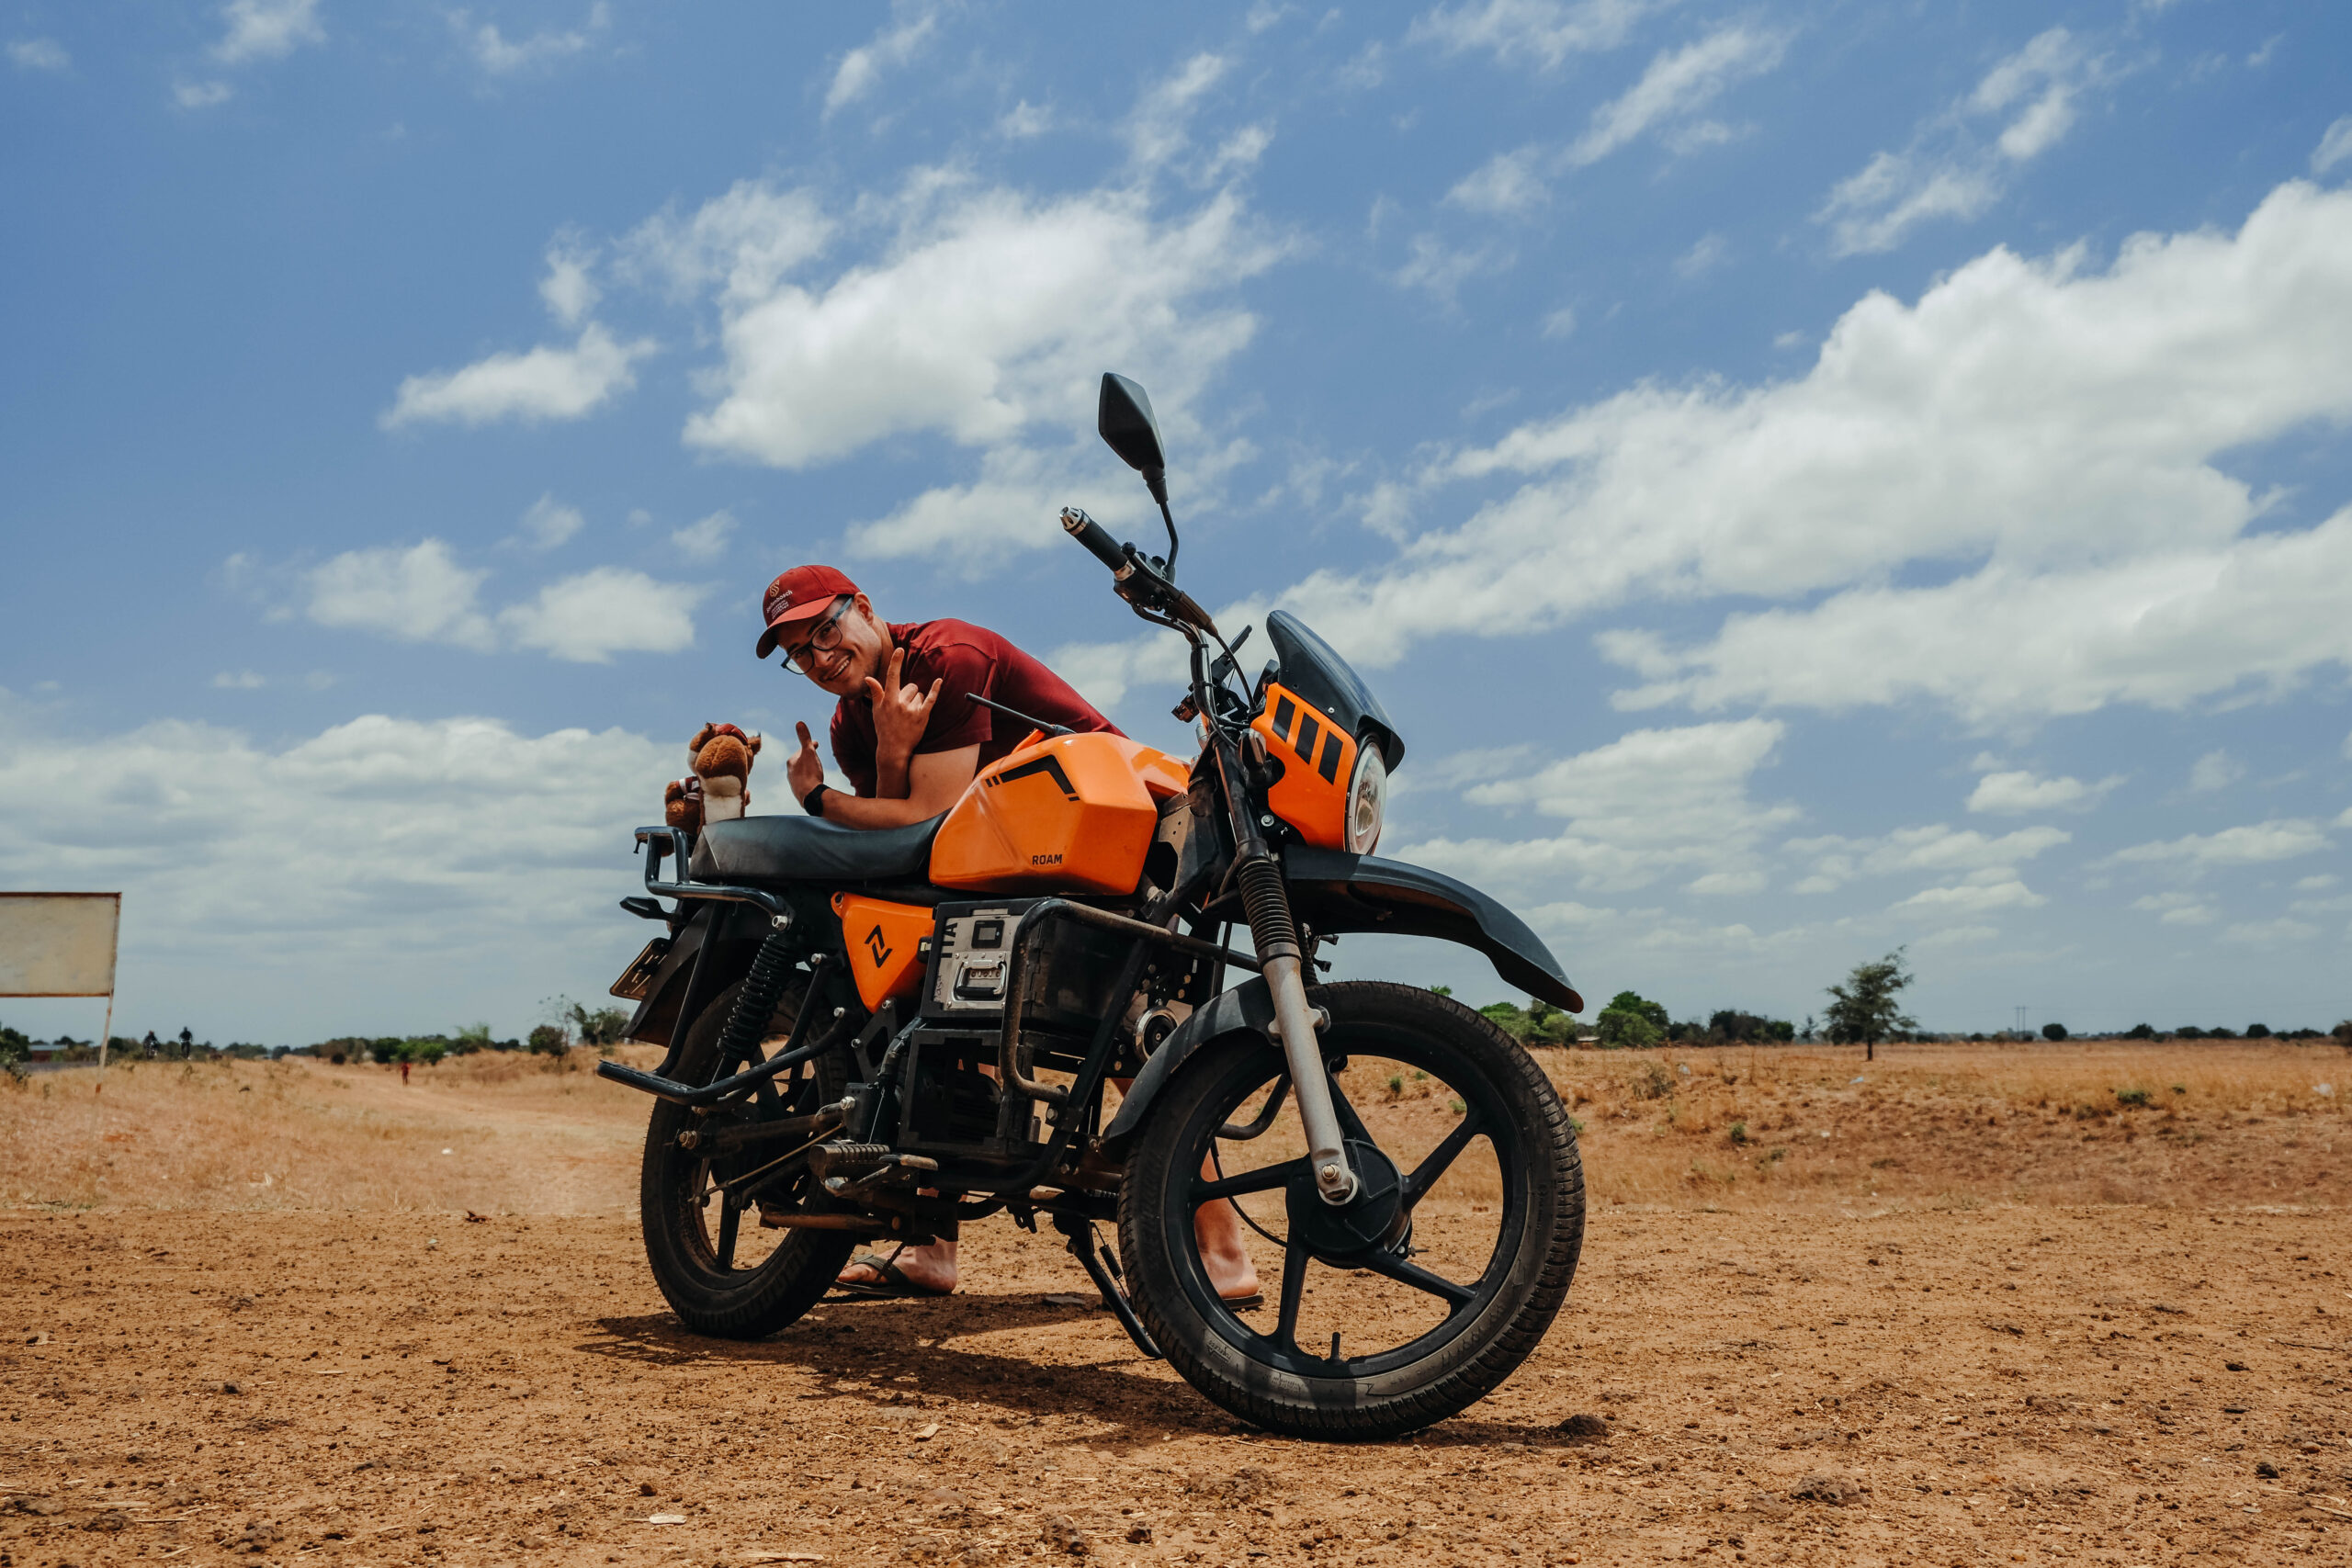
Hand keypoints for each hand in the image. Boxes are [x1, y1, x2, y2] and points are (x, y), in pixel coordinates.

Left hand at [787, 722, 824, 802]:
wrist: (810, 796)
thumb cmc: (810, 773)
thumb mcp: (809, 752)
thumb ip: (804, 738)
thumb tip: (799, 723)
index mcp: (791, 761)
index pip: (802, 750)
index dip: (810, 746)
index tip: (816, 744)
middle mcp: (790, 772)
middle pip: (801, 762)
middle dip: (808, 758)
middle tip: (816, 757)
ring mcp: (794, 783)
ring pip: (802, 773)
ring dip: (808, 770)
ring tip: (816, 771)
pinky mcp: (799, 792)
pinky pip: (805, 783)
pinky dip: (809, 780)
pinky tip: (814, 783)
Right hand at [865, 645, 942, 762]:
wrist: (894, 749)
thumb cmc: (884, 728)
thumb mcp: (877, 710)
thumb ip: (876, 693)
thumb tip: (869, 678)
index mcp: (888, 700)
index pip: (892, 677)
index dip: (895, 662)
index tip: (900, 649)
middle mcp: (900, 704)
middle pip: (910, 686)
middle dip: (909, 694)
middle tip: (903, 709)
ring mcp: (912, 711)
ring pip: (919, 694)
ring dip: (916, 701)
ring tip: (909, 715)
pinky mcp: (922, 717)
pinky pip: (931, 699)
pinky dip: (935, 689)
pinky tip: (939, 681)